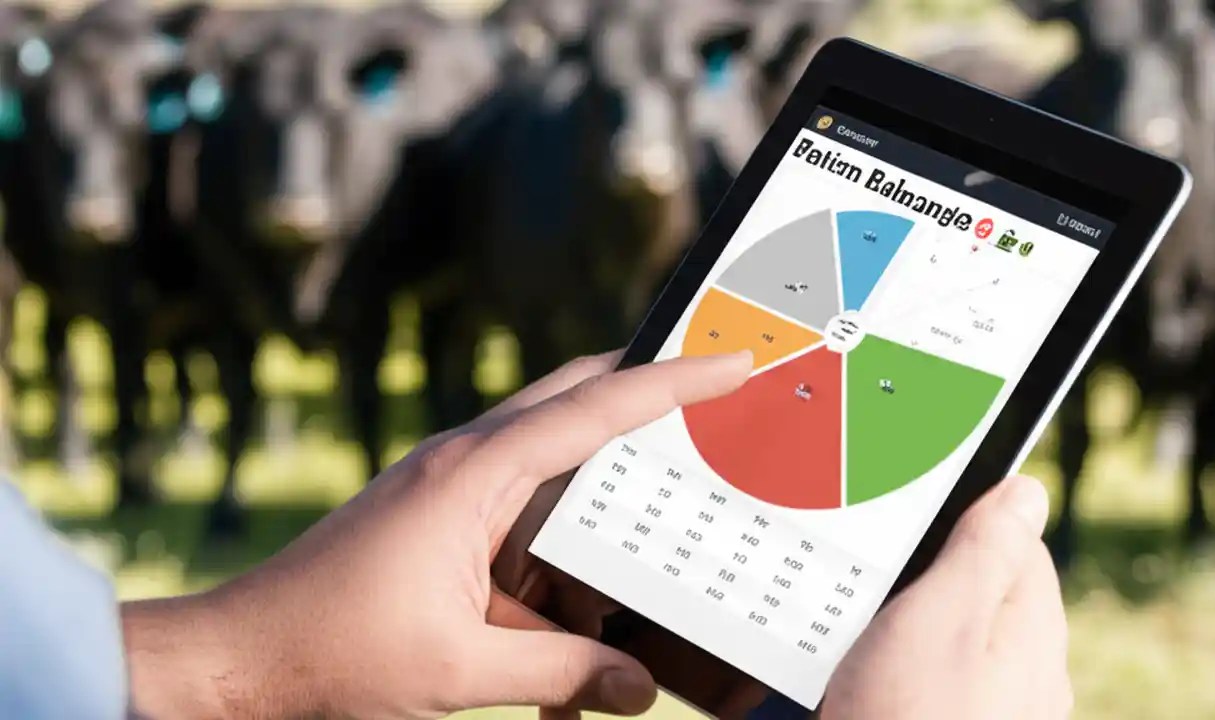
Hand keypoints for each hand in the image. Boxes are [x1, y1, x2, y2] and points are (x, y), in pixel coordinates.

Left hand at [122, 349, 752, 718]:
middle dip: (645, 396)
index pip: (594, 409)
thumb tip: (638, 687)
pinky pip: (519, 511)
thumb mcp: (459, 670)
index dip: (672, 382)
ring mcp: (449, 487)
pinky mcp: (439, 519)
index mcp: (474, 474)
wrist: (237, 659)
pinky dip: (558, 545)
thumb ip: (562, 672)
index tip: (732, 359)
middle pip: (574, 402)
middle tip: (712, 396)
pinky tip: (575, 609)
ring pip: (550, 460)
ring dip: (599, 487)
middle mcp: (464, 462)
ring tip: (651, 522)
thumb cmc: (329, 653)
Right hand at [821, 476, 1069, 719]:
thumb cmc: (907, 719)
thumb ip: (985, 551)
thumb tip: (1026, 490)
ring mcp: (996, 704)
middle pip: (981, 586)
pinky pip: (935, 675)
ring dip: (907, 622)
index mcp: (1033, 629)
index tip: (905, 523)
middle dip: (926, 574)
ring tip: (856, 632)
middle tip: (870, 583)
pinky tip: (863, 674)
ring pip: (953, 632)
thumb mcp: (940, 619)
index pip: (1015, 536)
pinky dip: (900, 664)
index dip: (958, 517)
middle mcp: (1029, 671)